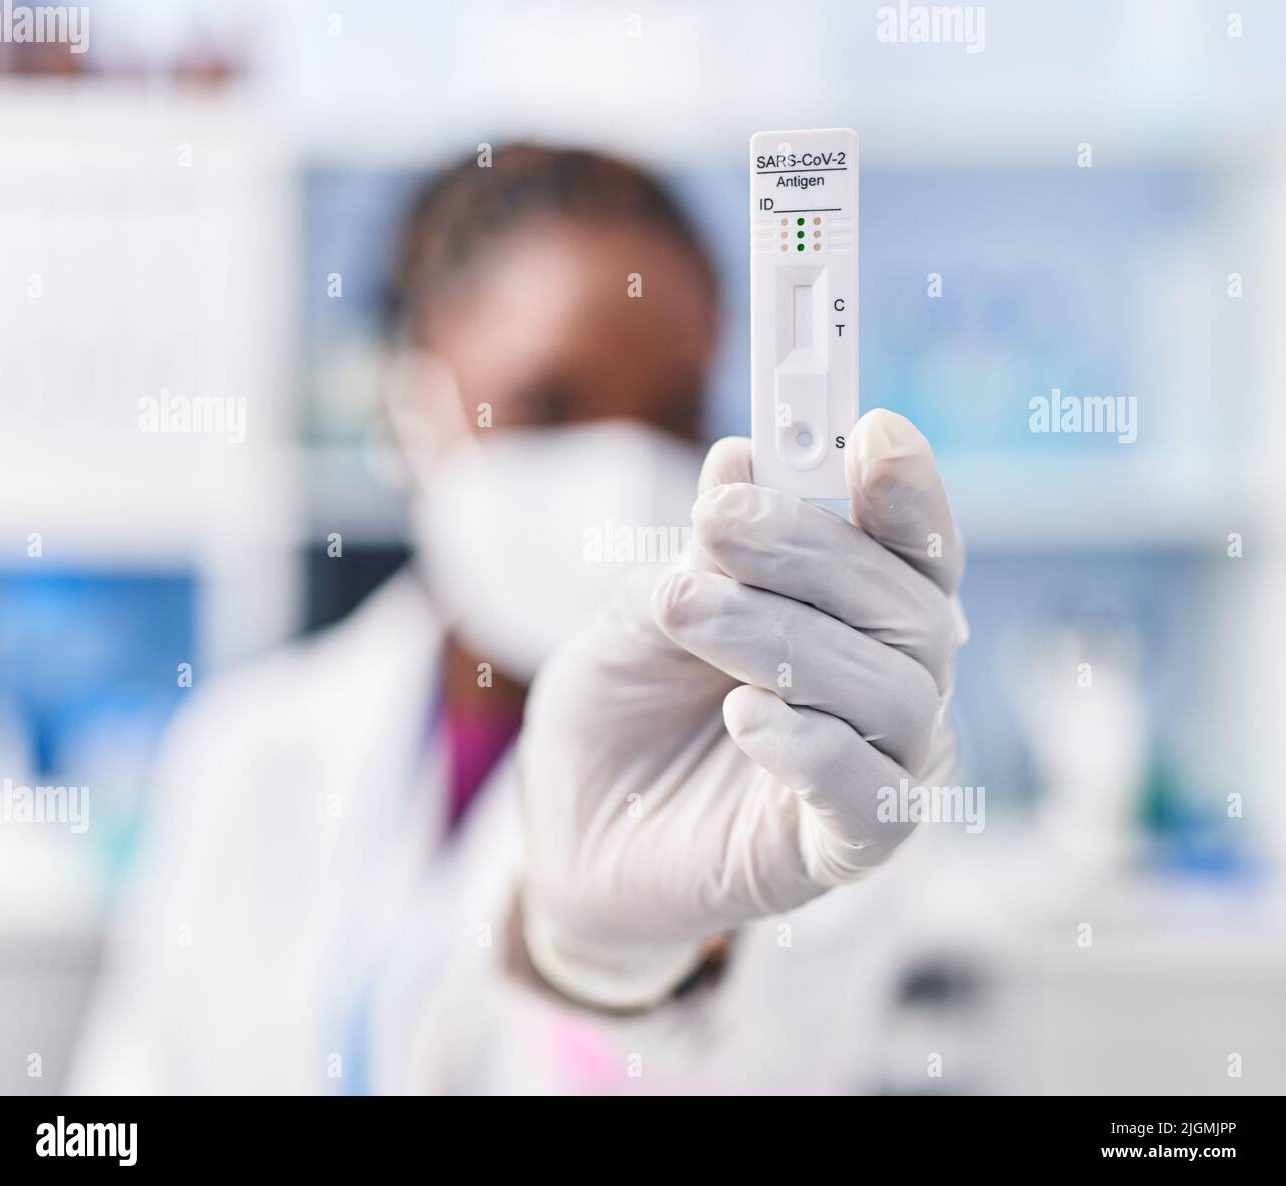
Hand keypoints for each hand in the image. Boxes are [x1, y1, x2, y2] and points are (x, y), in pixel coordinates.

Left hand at [519, 410, 966, 1008]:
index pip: (915, 547)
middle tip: (717, 519)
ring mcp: (877, 770)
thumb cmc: (622, 707)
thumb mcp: (647, 610)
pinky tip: (745, 716)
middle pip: (909, 606)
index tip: (872, 430)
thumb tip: (745, 455)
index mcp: (855, 615)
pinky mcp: (844, 849)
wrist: (571, 827)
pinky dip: (815, 747)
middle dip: (811, 548)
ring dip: (783, 635)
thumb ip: (705, 550)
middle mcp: (888, 685)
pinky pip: (873, 799)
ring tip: (686, 611)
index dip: (907, 488)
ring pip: (892, 691)